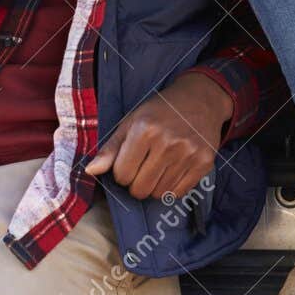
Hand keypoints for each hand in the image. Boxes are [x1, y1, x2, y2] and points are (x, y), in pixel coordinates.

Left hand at [84, 71, 233, 200]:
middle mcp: (167, 143)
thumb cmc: (160, 111)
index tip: (130, 159)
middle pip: (139, 189)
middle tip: (144, 165)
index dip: (122, 171)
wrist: (200, 99)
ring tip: (159, 166)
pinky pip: (178, 194)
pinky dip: (171, 188)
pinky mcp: (204, 163)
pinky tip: (173, 169)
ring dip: (154, 186)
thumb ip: (110, 149)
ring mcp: (188, 154)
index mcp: (145, 130)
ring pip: (158, 194)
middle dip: (136, 182)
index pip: (121, 175)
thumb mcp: (131, 122)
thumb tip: (90, 171)